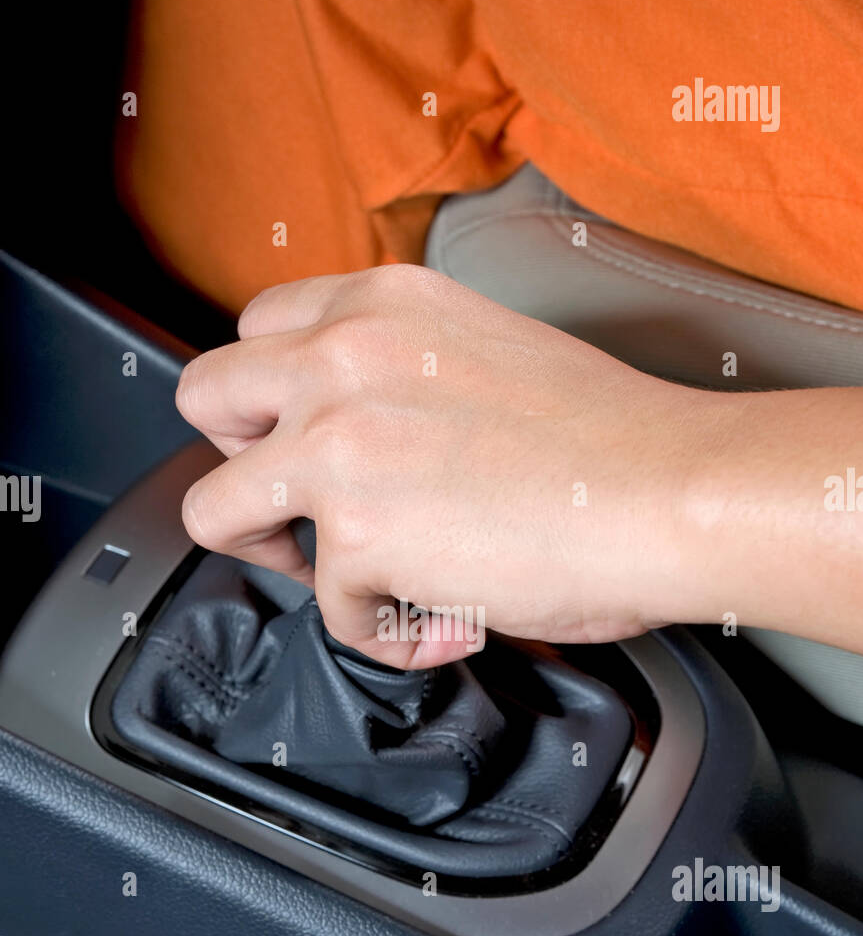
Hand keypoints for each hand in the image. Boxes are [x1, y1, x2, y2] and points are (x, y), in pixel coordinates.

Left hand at [176, 265, 725, 667]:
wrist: (671, 492)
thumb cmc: (611, 440)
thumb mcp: (485, 351)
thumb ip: (405, 373)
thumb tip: (370, 442)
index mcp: (382, 304)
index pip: (257, 329)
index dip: (272, 401)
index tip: (309, 442)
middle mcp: (342, 359)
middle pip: (204, 399)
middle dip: (242, 464)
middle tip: (305, 508)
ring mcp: (337, 446)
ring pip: (216, 511)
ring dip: (278, 556)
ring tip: (360, 579)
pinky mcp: (355, 535)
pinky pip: (327, 610)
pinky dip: (385, 631)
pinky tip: (450, 617)